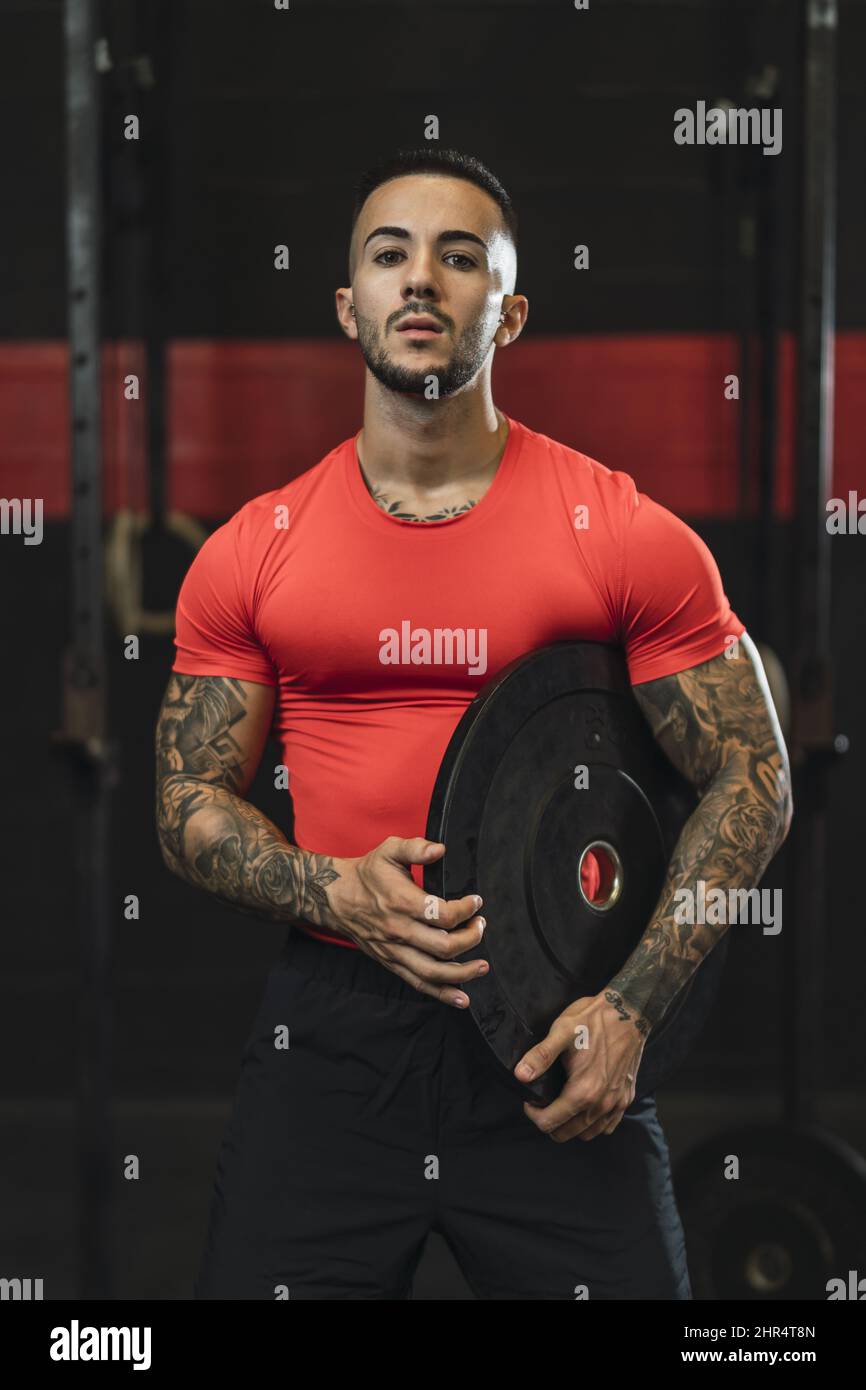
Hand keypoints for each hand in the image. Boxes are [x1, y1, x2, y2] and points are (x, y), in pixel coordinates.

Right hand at [326, 836, 487, 1006]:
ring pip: (433, 972)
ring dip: (463, 973)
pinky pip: (419, 983)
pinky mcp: (391, 962)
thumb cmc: (367, 874)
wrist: (335, 897)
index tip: (476, 902)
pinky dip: (442, 993)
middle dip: (471, 938)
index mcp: (402, 902)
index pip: (444, 914)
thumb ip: (416, 848)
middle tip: (481, 926)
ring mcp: (395, 951)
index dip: (467, 909)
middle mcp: (399, 931)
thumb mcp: (389, 851)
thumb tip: (440, 849)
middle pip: (444, 946)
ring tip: (482, 966)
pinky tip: (462, 998)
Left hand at [514, 989, 647, 1141]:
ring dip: (570, 1126)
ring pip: (587, 1134)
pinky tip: (585, 1107)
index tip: (530, 1100)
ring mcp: (616, 1103)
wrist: (629, 1011)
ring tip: (562, 1106)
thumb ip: (541, 1056)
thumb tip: (520, 1076)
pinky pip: (607, 1126)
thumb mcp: (561, 1031)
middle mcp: (601, 1104)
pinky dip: (593, 1124)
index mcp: (583, 1092)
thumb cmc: (594, 1019)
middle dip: (549, 1122)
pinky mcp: (627, 1097)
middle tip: (543, 1102)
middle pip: (565, 1133)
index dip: (533, 1114)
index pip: (548, 1123)